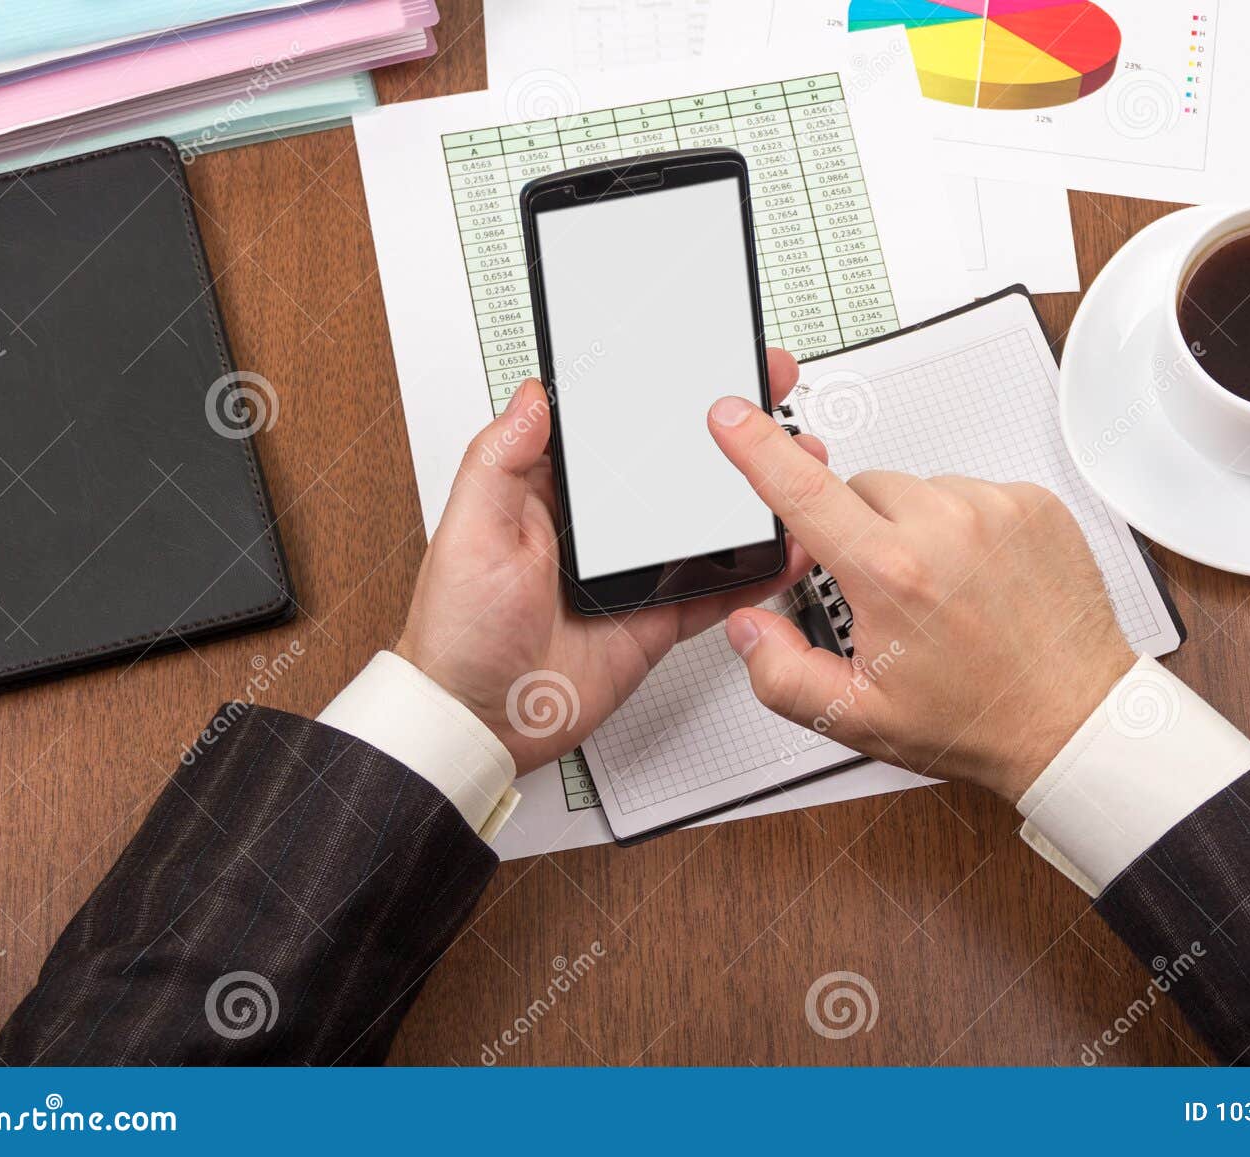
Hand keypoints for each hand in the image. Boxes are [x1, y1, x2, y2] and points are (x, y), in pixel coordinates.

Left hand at [396, 352, 825, 772]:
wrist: (478, 723)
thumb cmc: (456, 632)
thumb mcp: (469, 533)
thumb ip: (498, 461)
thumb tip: (533, 396)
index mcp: (549, 493)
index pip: (612, 427)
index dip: (656, 392)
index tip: (697, 361)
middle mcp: (597, 528)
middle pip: (671, 467)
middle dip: (721, 434)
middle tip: (766, 393)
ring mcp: (633, 572)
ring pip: (704, 523)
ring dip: (746, 496)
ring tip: (793, 462)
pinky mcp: (657, 619)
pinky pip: (716, 590)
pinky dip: (753, 572)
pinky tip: (785, 549)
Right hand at [706, 396, 1136, 803]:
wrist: (1074, 720)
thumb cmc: (978, 718)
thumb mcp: (859, 717)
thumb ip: (783, 674)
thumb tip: (749, 628)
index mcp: (892, 574)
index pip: (802, 492)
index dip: (755, 448)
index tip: (730, 417)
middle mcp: (944, 527)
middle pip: (858, 490)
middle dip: (855, 532)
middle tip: (884, 593)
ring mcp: (994, 508)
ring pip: (914, 489)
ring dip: (911, 526)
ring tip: (940, 589)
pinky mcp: (1033, 503)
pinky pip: (968, 491)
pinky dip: (961, 524)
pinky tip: (976, 577)